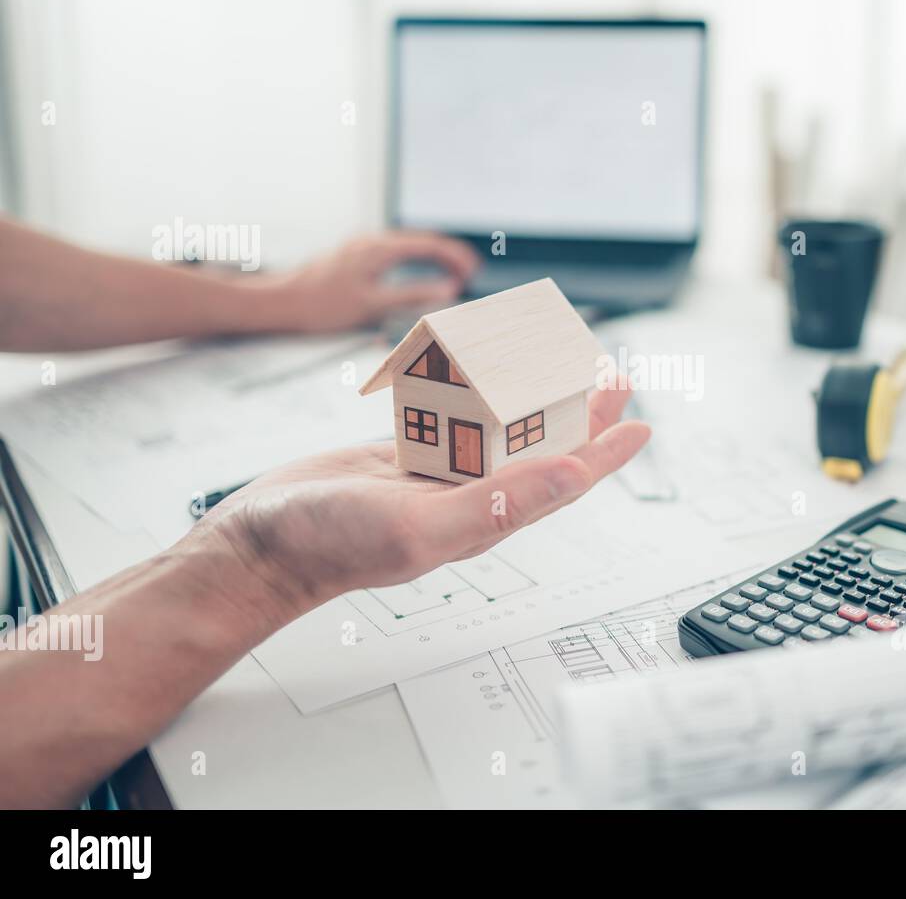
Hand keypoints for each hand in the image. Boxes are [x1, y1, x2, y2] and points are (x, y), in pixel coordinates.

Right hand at [186, 385, 648, 612]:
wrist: (260, 542)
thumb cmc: (332, 545)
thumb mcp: (424, 525)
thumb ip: (500, 503)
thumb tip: (574, 477)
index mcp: (486, 516)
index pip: (563, 480)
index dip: (605, 454)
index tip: (639, 423)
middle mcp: (468, 495)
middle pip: (542, 448)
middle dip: (581, 415)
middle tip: (612, 376)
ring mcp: (434, 474)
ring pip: (500, 429)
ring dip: (534, 398)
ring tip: (563, 366)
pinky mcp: (401, 455)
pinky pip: (452, 416)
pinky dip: (476, 390)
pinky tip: (489, 372)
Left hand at [272, 231, 480, 332]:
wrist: (281, 301)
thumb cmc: (322, 306)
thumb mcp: (373, 305)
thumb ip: (413, 296)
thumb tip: (448, 290)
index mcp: (379, 249)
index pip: (429, 245)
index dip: (455, 257)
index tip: (474, 271)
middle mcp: (372, 241)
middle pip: (421, 241)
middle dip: (449, 255)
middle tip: (471, 272)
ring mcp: (362, 246)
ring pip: (408, 245)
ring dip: (433, 257)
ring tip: (452, 272)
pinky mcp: (355, 255)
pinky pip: (395, 251)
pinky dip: (415, 260)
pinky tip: (420, 272)